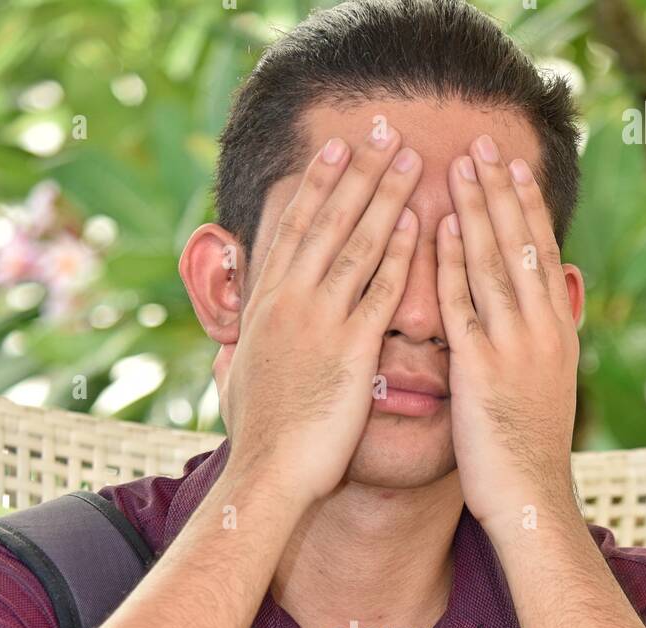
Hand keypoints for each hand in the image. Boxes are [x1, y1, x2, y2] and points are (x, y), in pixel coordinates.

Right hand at [217, 127, 420, 507]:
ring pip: (356, 244)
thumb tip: (226, 354)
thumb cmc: (257, 442)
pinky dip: (400, 255)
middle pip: (326, 222)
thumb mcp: (235, 388)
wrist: (268, 476)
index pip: (291, 232)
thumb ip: (236, 361)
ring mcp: (319, 323)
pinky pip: (381, 291)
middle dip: (354, 173)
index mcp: (264, 308)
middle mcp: (289, 303)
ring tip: (409, 158)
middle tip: (378, 132)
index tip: (331, 153)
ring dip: (385, 196)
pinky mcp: (351, 350)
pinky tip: (420, 225)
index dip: (313, 188)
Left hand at [436, 136, 580, 537]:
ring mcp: (514, 347)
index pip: (542, 254)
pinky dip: (452, 263)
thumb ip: (541, 344)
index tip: (514, 167)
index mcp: (559, 332)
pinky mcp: (481, 369)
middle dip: (502, 191)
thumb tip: (547, 309)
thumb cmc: (531, 454)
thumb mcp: (546, 390)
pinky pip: (464, 305)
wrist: (531, 499)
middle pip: (521, 246)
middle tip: (484, 144)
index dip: (527, 208)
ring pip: (494, 264)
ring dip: (476, 210)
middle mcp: (543, 330)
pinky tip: (439, 228)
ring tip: (461, 165)